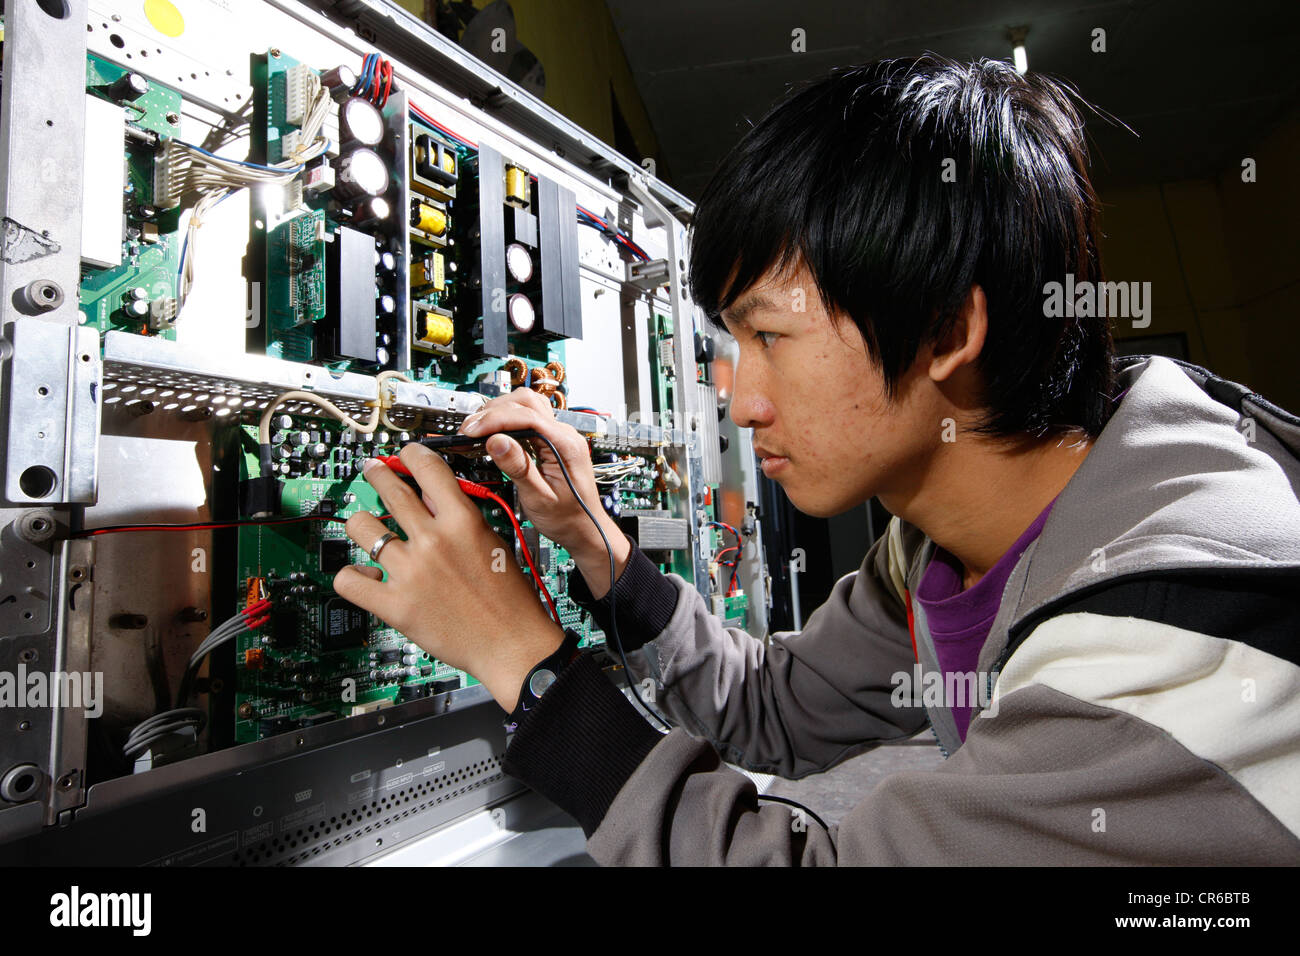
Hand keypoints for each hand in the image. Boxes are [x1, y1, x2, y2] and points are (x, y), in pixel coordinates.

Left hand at [332, 442, 562, 710]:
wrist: (512, 644)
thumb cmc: (510, 598)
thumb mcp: (493, 542)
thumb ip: (460, 517)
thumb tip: (430, 495)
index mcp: (462, 522)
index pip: (427, 468)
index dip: (411, 454)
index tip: (405, 455)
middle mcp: (432, 542)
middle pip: (389, 490)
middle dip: (377, 473)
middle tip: (373, 471)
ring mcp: (410, 573)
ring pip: (361, 527)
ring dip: (361, 523)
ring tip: (366, 527)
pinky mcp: (395, 605)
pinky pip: (350, 580)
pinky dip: (353, 575)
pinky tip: (366, 574)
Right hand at [460, 388, 629, 594]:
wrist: (584, 528)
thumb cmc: (567, 518)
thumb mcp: (539, 499)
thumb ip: (519, 468)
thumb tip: (496, 441)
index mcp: (566, 445)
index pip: (528, 416)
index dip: (495, 420)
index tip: (472, 431)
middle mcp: (564, 434)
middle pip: (526, 402)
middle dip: (494, 412)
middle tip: (469, 431)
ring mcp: (558, 435)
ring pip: (526, 405)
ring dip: (499, 412)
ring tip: (477, 430)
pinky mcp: (550, 440)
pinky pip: (527, 419)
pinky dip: (506, 420)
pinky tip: (492, 432)